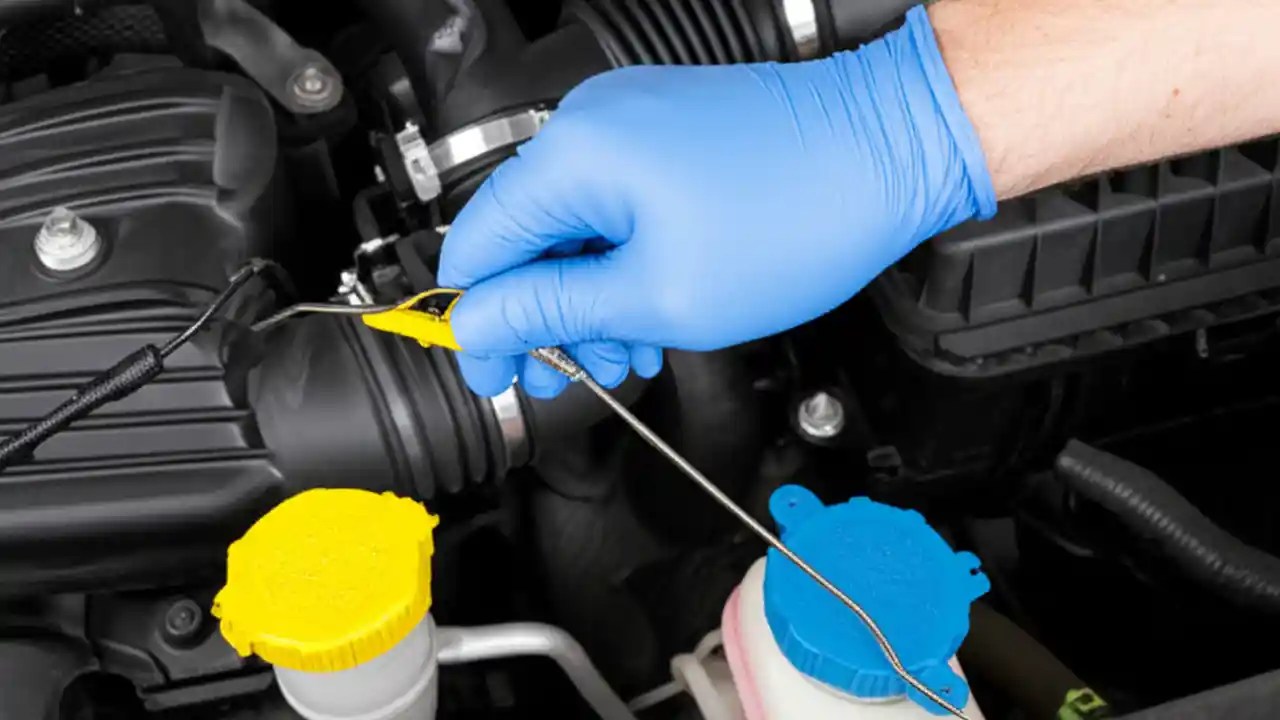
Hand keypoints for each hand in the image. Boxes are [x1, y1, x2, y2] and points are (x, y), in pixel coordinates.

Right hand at [438, 6, 994, 397]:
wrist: (894, 151)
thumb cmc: (800, 216)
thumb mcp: (659, 295)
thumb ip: (555, 312)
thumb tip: (482, 327)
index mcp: (574, 155)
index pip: (477, 247)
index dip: (480, 324)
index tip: (497, 374)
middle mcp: (591, 124)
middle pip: (522, 238)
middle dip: (545, 318)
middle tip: (575, 373)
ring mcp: (629, 123)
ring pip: (571, 227)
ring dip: (588, 298)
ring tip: (629, 348)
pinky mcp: (664, 133)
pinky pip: (614, 205)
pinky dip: (622, 261)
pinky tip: (649, 305)